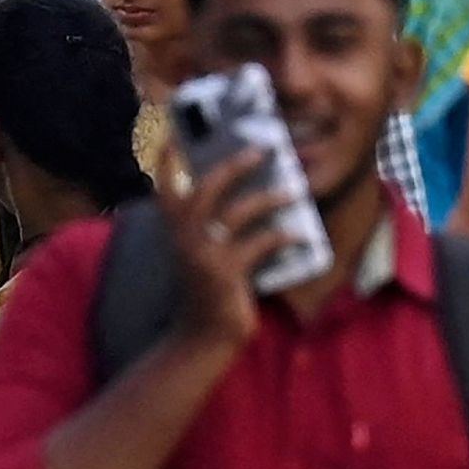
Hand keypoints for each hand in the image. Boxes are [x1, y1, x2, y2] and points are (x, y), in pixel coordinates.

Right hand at [155, 137, 294, 361]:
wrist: (204, 336)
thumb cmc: (206, 289)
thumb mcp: (199, 252)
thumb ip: (206, 223)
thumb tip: (239, 188)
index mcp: (172, 228)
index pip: (165, 183)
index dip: (168, 157)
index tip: (177, 131)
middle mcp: (183, 236)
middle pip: (208, 187)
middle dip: (237, 164)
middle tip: (264, 149)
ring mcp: (204, 253)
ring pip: (240, 212)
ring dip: (271, 198)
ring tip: (294, 192)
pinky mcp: (226, 272)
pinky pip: (261, 244)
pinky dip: (284, 238)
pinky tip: (302, 237)